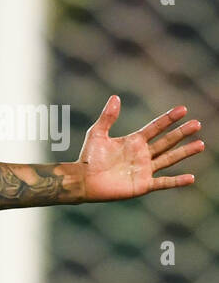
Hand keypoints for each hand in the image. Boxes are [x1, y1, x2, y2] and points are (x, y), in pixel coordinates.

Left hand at [78, 95, 202, 201]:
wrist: (82, 180)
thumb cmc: (88, 158)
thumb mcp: (96, 134)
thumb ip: (107, 117)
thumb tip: (115, 97)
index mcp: (134, 141)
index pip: (155, 128)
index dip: (168, 119)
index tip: (183, 109)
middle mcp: (142, 154)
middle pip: (166, 141)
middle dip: (181, 133)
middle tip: (197, 124)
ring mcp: (144, 169)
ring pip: (169, 159)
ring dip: (184, 152)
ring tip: (200, 144)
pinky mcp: (142, 185)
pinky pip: (163, 183)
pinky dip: (176, 181)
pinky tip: (190, 178)